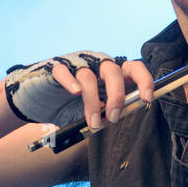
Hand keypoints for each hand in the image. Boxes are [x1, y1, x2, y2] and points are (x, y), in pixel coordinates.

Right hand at [4, 51, 155, 128]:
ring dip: (93, 102)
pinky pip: (64, 71)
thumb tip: (128, 114)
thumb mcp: (97, 109)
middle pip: (113, 70)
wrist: (40, 102)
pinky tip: (75, 93)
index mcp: (111, 72)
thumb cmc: (72, 105)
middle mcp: (96, 63)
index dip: (144, 80)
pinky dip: (70, 81)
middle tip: (114, 117)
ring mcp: (76, 64)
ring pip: (88, 76)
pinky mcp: (55, 67)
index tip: (147, 99)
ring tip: (94, 122)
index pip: (133, 68)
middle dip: (116, 95)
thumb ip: (112, 109)